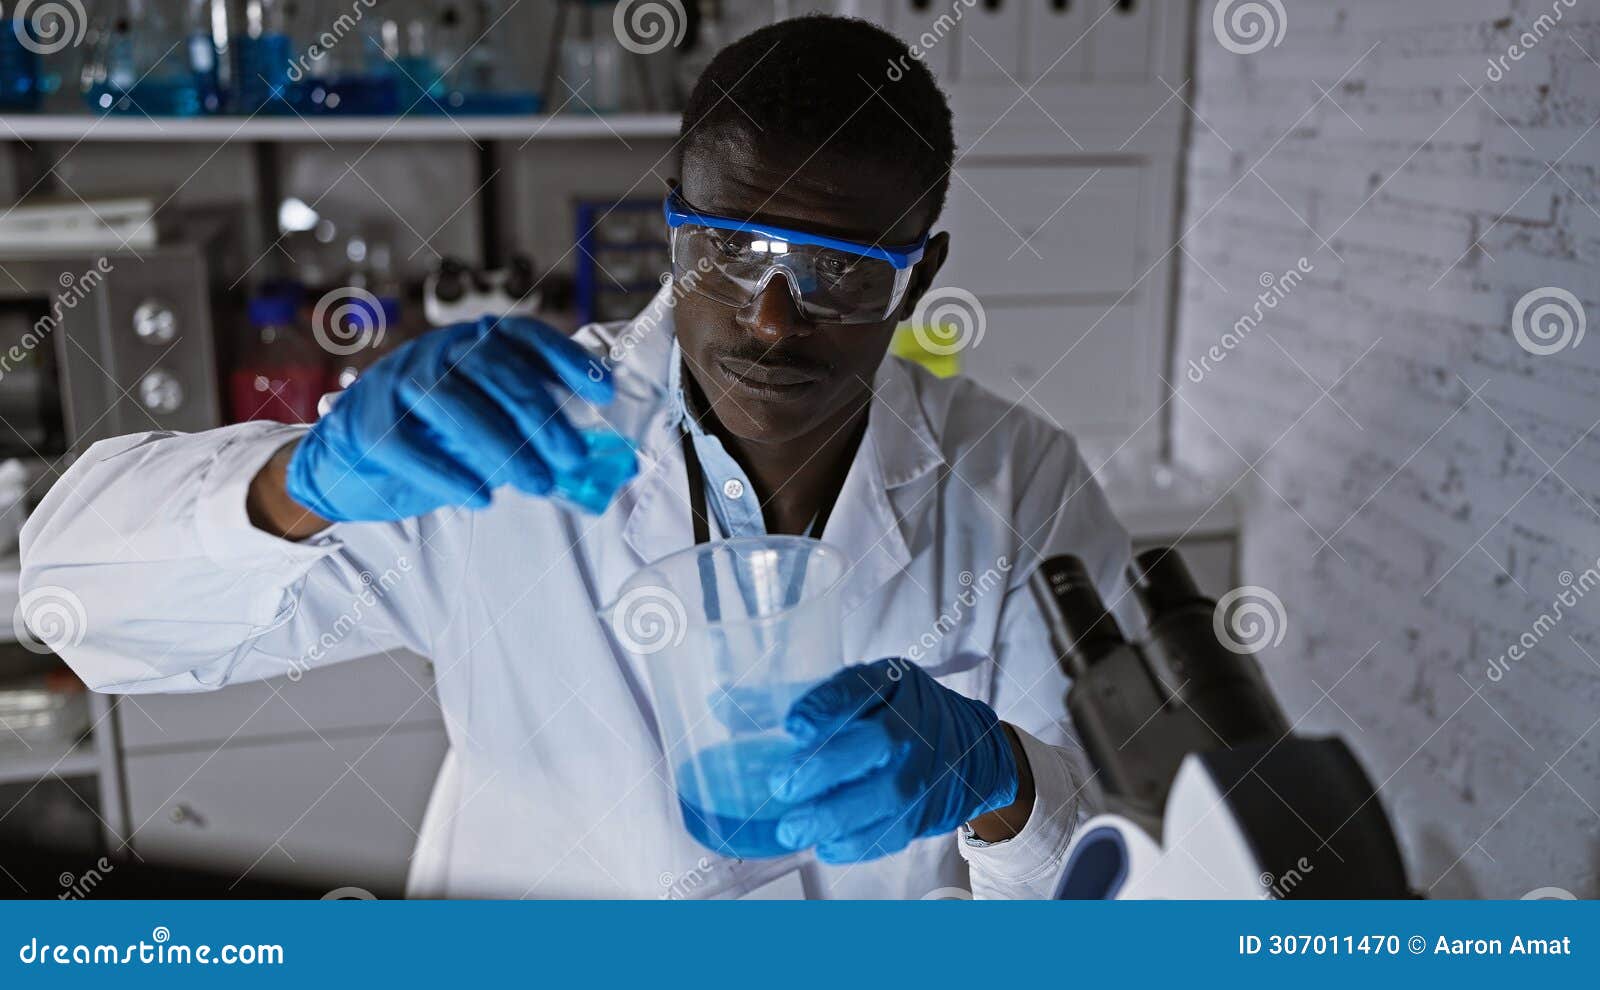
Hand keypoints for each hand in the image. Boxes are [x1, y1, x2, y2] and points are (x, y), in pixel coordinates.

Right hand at [284, 316, 611, 523]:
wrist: (346, 463)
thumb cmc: (431, 443)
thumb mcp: (483, 429)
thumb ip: (528, 435)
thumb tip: (599, 462)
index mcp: (470, 345)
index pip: (521, 336)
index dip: (564, 358)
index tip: (602, 391)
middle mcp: (435, 351)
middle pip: (493, 368)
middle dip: (540, 413)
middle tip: (572, 456)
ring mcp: (397, 381)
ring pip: (453, 403)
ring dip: (502, 446)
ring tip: (538, 484)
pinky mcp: (367, 423)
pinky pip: (409, 445)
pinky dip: (449, 475)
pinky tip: (482, 498)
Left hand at [769, 658, 1019, 863]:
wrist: (971, 750)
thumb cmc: (903, 714)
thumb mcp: (873, 687)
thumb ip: (822, 700)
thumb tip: (743, 714)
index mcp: (893, 683)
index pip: (861, 688)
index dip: (826, 706)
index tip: (793, 725)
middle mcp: (914, 724)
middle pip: (877, 743)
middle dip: (826, 766)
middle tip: (782, 784)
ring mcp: (924, 770)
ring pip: (885, 796)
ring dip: (834, 816)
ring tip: (792, 828)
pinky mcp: (926, 811)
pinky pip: (893, 831)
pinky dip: (856, 844)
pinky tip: (824, 845)